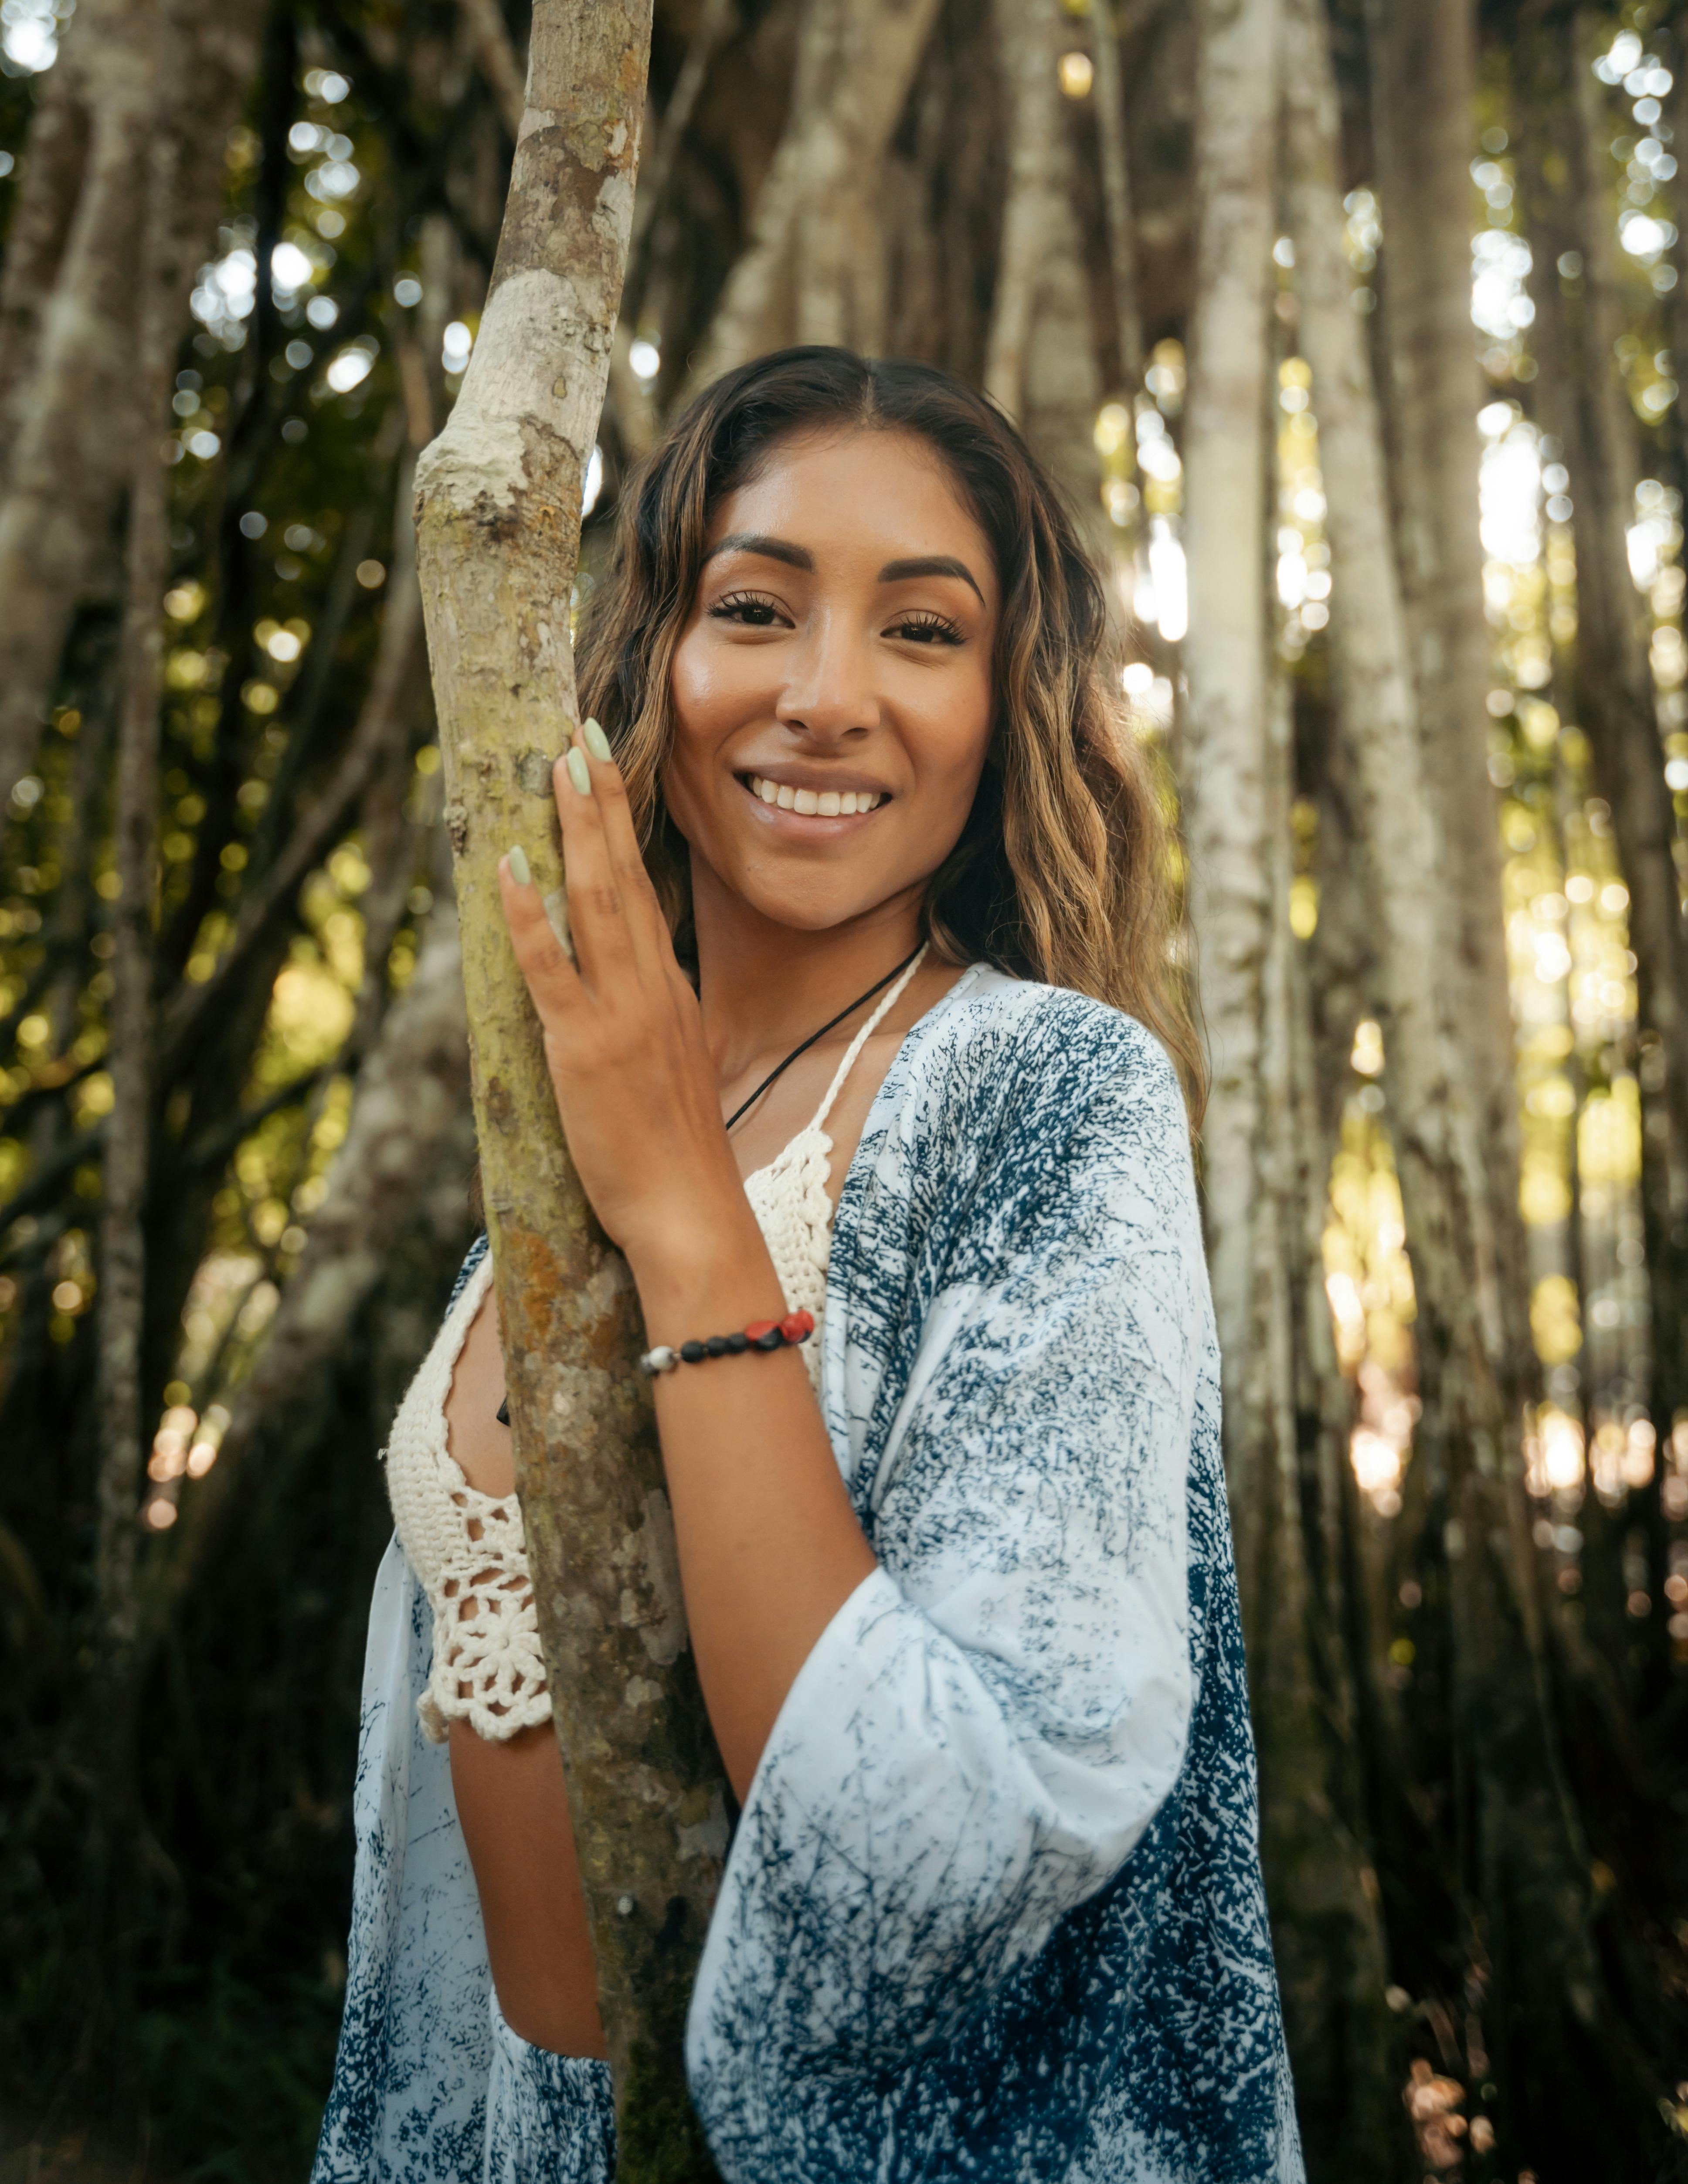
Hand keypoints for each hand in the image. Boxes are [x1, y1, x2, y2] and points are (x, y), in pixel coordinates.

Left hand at [497, 724, 753, 1277]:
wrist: (690, 1216)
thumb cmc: (675, 1162)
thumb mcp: (669, 1075)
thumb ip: (645, 1030)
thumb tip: (621, 1007)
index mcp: (668, 994)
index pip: (641, 891)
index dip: (619, 827)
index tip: (604, 768)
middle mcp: (650, 989)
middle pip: (623, 876)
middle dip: (601, 801)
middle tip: (580, 733)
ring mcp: (620, 1015)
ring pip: (596, 901)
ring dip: (575, 829)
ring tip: (559, 766)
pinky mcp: (584, 1048)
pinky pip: (551, 968)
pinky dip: (530, 913)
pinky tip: (514, 863)